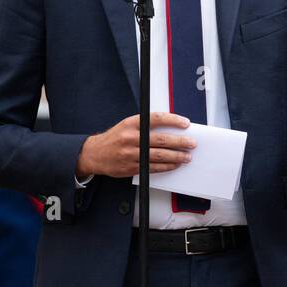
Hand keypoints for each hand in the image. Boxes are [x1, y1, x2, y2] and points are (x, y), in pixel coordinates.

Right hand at [76, 112, 194, 178]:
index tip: (185, 123)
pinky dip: (166, 166)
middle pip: (161, 140)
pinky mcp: (132, 167)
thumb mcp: (128, 125)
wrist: (95, 154)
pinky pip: (153, 167)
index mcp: (131, 124)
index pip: (156, 119)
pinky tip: (174, 165)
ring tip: (187, 156)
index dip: (173, 120)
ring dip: (176, 157)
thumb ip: (146, 125)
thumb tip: (171, 128)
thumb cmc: (115, 138)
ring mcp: (131, 154)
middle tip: (192, 143)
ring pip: (159, 156)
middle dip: (180, 142)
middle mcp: (131, 138)